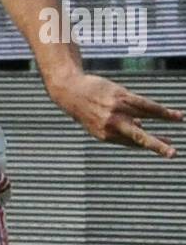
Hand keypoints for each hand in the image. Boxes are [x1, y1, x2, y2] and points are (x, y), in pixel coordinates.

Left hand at [51, 72, 181, 158]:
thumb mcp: (96, 123)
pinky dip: (159, 107)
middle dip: (156, 145)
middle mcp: (112, 125)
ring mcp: (117, 110)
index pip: (133, 143)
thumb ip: (117, 128)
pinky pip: (144, 103)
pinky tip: (171, 110)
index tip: (168, 146)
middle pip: (139, 137)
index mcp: (105, 136)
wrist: (70, 91)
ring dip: (165, 117)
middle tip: (173, 153)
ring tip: (179, 119)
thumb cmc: (85, 109)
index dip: (150, 144)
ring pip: (146, 115)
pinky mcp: (121, 96)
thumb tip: (141, 126)